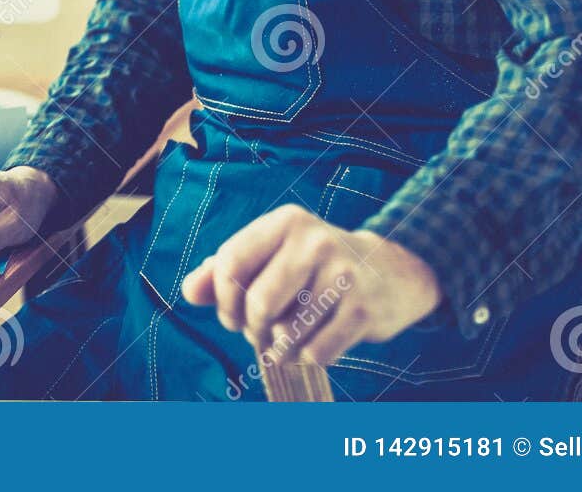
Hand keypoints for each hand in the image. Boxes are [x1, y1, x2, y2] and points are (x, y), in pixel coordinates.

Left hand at [180, 204, 441, 365]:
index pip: (230, 263)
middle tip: (257, 333)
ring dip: (279, 348)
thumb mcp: (271, 254)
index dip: (222, 299)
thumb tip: (189, 292)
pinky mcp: (365, 310)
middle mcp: (314, 242)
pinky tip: (312, 346)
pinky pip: (316, 352)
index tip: (231, 315)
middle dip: (250, 329)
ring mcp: (344, 275)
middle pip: (259, 303)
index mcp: (284, 223)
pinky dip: (306, 358)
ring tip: (285, 340)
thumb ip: (224, 270)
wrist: (392, 273)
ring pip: (288, 333)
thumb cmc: (314, 267)